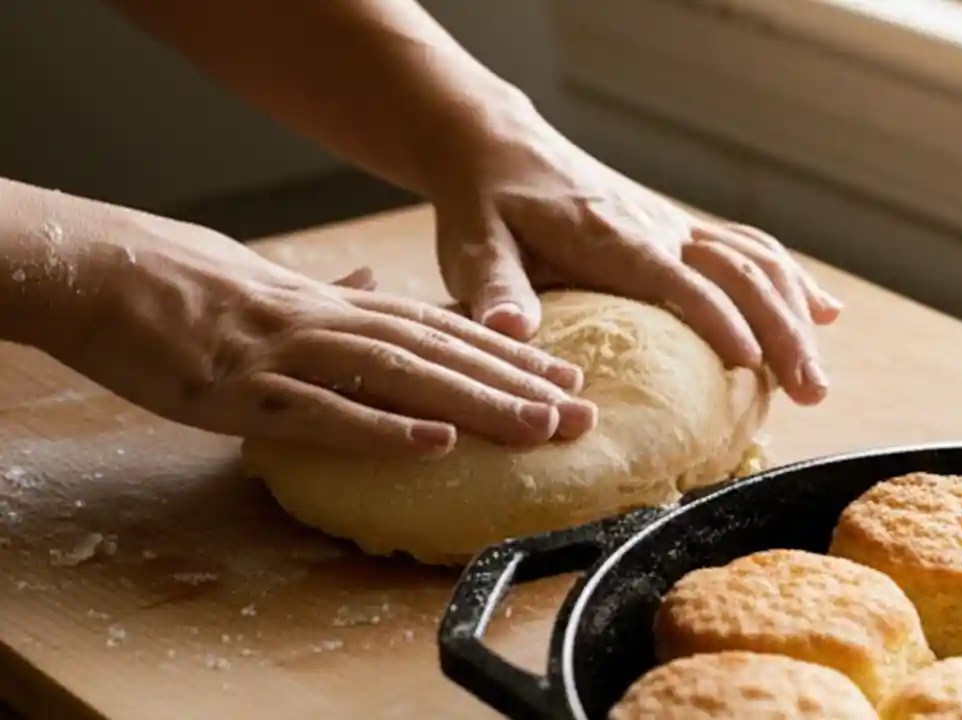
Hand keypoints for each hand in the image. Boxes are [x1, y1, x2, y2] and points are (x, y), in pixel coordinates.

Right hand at [32, 198, 596, 455]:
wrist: (110, 273)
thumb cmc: (193, 285)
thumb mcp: (279, 285)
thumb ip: (339, 295)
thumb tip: (383, 286)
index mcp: (342, 306)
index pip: (444, 329)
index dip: (509, 354)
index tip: (568, 374)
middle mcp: (333, 326)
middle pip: (443, 354)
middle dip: (518, 384)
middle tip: (583, 412)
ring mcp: (293, 358)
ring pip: (402, 379)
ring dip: (477, 403)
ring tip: (538, 426)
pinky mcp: (248, 393)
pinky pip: (325, 414)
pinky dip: (383, 428)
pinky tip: (435, 443)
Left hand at [430, 95, 842, 405]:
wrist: (501, 148)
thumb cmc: (487, 205)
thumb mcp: (474, 245)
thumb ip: (494, 288)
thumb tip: (511, 330)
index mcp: (611, 238)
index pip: (679, 281)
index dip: (719, 321)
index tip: (753, 368)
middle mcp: (656, 229)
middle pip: (737, 275)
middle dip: (781, 331)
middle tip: (811, 391)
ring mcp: (674, 227)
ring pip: (754, 262)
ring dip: (795, 314)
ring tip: (818, 376)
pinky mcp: (678, 230)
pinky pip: (747, 248)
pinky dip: (790, 278)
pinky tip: (826, 310)